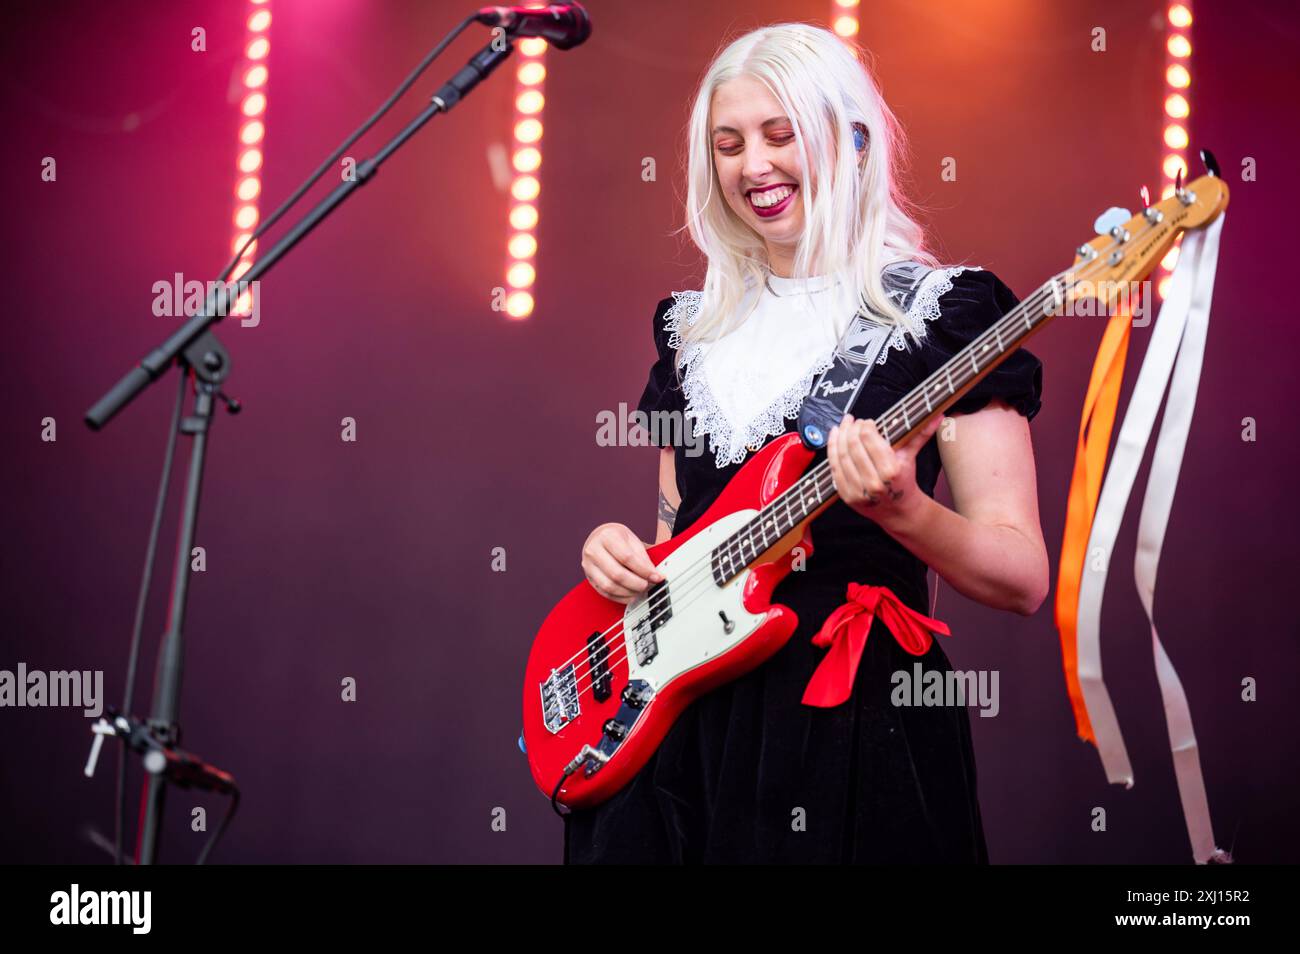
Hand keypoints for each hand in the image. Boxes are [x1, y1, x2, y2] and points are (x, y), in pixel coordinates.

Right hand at [581, 522, 664, 603]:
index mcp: (606, 536)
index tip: (656, 577)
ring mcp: (588, 565)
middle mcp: (593, 550)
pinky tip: (631, 594)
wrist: (599, 538)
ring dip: (629, 592)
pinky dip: (621, 597)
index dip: (644, 570)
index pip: (627, 557)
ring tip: (641, 590)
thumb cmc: (617, 538)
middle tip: (648, 585)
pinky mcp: (589, 578)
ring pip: (610, 586)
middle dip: (636, 583)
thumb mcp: (632, 540)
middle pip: (617, 574)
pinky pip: (605, 593)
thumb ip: (643, 558)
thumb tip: (654, 575)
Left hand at [827, 412, 942, 527]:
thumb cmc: (903, 481)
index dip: (865, 425)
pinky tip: (834, 438)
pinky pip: (834, 469)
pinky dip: (831, 450)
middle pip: (853, 445)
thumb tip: (938, 416)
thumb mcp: (911, 457)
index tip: (867, 421)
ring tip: (842, 426)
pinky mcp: (846, 495)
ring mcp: (858, 490)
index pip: (869, 438)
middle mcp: (874, 482)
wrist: (897, 510)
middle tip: (853, 421)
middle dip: (851, 429)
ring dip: (839, 436)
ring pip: (841, 456)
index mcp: (891, 471)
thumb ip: (921, 434)